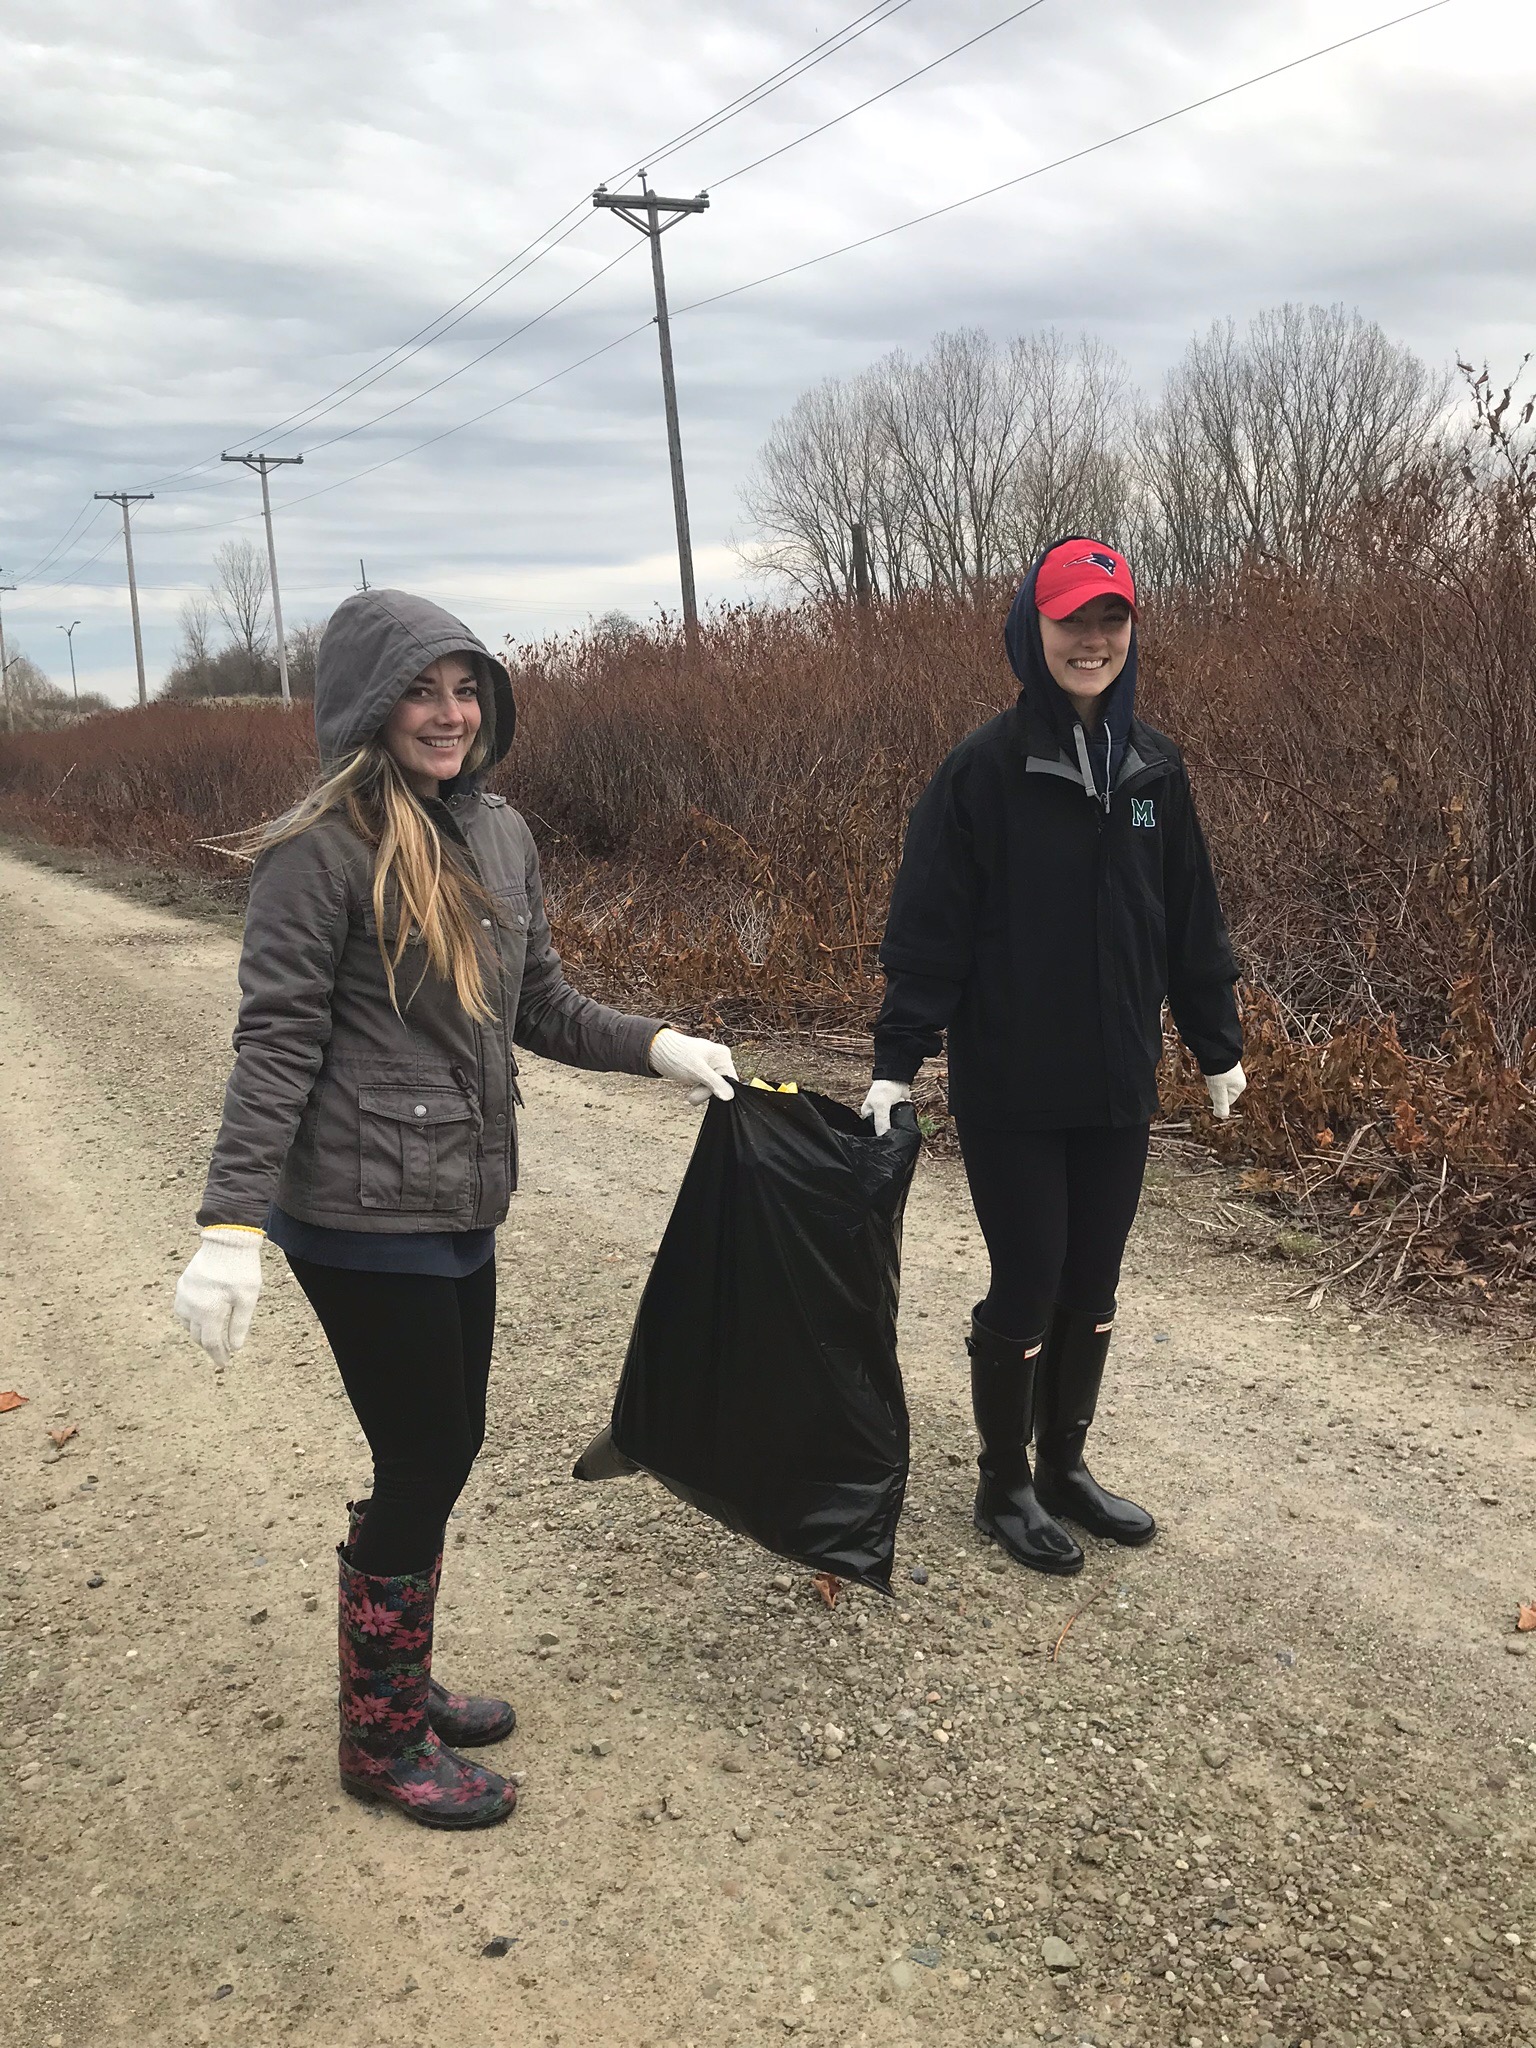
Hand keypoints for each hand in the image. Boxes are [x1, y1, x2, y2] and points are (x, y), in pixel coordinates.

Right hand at [173, 1227, 263, 1366]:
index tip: (224, 1364)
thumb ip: (238, 1325)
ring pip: (187, 1324)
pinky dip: (190, 1318)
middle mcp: (191, 1306)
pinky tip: (200, 1317)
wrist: (227, 1240)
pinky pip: (181, 1309)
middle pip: (198, 1335)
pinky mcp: (182, 1284)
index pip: (210, 1342)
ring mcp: (184, 1295)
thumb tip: (234, 1348)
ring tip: (211, 1336)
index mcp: (208, 1311)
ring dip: (198, 1332)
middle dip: (209, 1346)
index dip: (218, 1355)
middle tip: (221, 1352)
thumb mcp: (247, 1299)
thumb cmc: (241, 1269)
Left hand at [649, 1027, 737, 1103]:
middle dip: (705, 1092)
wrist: (657, 1051)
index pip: (731, 1081)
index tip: (703, 1091)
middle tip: (691, 1093)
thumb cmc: (677, 1056)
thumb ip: (714, 1083)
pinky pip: (706, 1085)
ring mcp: (711, 1065)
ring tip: (689, 1091)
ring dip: (700, 1092)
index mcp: (723, 1055)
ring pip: (712, 1087)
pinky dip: (697, 1089)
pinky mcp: (703, 1070)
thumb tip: (730, 1096)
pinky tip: (690, 1086)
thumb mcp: (697, 1071)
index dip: (718, 1091)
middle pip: (722, 1085)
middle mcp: (720, 1059)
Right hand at [860, 1080, 911, 1136]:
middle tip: (896, 1132)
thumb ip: (882, 1122)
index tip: (887, 1139)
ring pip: (893, 1124)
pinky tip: (905, 1116)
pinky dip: (904, 1117)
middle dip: (891, 1128)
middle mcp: (876, 1114)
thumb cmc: (884, 1088)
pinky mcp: (897, 1110)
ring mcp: (887, 1112)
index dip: (880, 1135)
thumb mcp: (881, 1106)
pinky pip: (901, 1118)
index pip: (872, 1130)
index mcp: (867, 1114)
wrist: (898, 1076)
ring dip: (898, 1122)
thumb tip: (883, 1137)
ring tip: (901, 1121)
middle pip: (884, 1127)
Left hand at [1205, 1062, 1246, 1118]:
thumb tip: (1222, 1116)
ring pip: (1218, 1082)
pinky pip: (1217, 1073)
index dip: (1217, 1096)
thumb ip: (1221, 1104)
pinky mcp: (1226, 1064)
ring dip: (1212, 1079)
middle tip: (1212, 1079)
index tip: (1214, 1088)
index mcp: (1239, 1087)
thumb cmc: (1219, 1071)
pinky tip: (1210, 1067)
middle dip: (1214, 1088)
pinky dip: (1212, 1072)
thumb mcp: (1219, 1090)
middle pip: (1222, 1091)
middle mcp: (1238, 1079)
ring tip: (1211, 1073)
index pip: (1227, 1100)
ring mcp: (1232, 1071)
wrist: (1217, 1049)